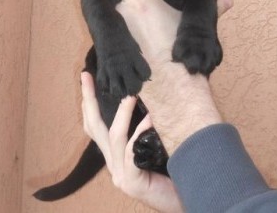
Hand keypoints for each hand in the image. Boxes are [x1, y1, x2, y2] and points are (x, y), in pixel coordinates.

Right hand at [81, 72, 183, 212]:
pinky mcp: (132, 182)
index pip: (96, 125)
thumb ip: (149, 128)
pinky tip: (152, 118)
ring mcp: (121, 175)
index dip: (89, 102)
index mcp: (117, 156)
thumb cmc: (176, 172)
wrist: (190, 201)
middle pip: (94, 128)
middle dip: (89, 100)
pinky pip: (132, 152)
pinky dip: (141, 132)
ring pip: (114, 137)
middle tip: (86, 76)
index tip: (86, 77)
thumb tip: (152, 96)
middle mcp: (114, 164)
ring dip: (123, 112)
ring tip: (132, 93)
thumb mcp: (156, 146)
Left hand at [92, 0, 232, 154]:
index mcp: (141, 2)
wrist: (173, 91)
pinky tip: (137, 39)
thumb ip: (210, 8)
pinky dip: (125, 33)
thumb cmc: (185, 55)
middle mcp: (123, 14)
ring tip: (142, 24)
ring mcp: (117, 33)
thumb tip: (229, 0)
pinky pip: (117, 33)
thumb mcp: (197, 26)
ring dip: (126, 17)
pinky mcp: (115, 50)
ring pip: (119, 16)